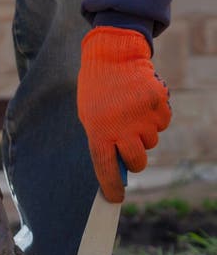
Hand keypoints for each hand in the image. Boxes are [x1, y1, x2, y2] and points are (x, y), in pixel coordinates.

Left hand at [77, 26, 170, 202]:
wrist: (113, 55)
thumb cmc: (97, 91)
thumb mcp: (90, 118)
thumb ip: (103, 142)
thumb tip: (119, 168)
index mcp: (98, 132)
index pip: (106, 168)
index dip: (111, 187)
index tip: (115, 198)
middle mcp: (121, 127)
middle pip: (137, 162)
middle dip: (136, 162)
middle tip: (131, 152)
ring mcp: (141, 116)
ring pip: (151, 142)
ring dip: (144, 134)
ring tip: (132, 114)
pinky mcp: (158, 103)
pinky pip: (163, 123)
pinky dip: (156, 119)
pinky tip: (143, 105)